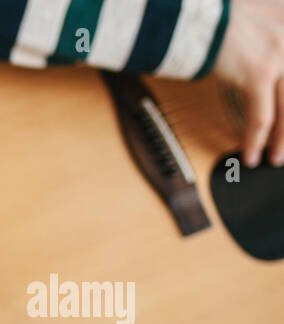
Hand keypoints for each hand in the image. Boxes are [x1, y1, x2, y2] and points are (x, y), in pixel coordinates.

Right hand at [213, 0, 283, 166]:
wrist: (197, 18)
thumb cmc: (216, 22)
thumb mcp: (255, 26)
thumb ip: (269, 44)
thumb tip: (267, 78)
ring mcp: (280, 55)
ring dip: (281, 138)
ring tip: (275, 157)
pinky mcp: (260, 73)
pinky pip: (261, 116)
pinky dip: (256, 139)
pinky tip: (251, 153)